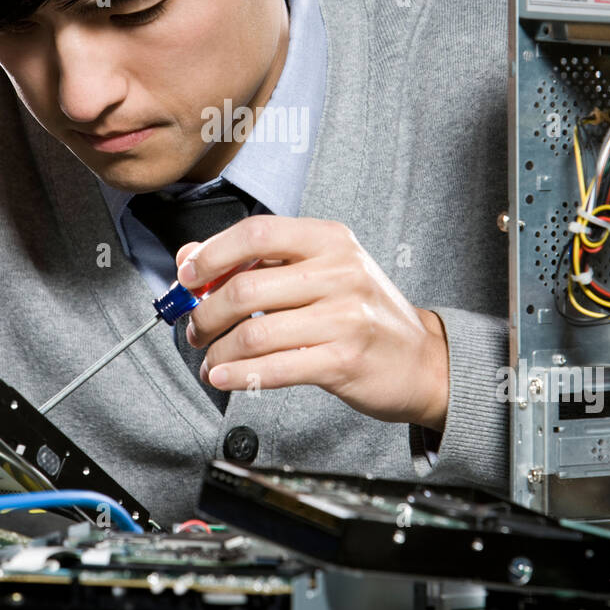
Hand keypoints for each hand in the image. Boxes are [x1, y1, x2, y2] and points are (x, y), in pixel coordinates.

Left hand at [175, 217, 449, 430]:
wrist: (421, 359)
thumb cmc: (364, 312)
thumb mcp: (319, 270)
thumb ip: (257, 260)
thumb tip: (190, 258)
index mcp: (330, 240)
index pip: (256, 233)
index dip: (212, 255)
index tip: (188, 276)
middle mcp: (340, 272)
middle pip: (246, 288)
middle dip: (206, 312)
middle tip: (195, 327)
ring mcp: (344, 317)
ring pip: (254, 334)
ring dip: (217, 350)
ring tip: (210, 356)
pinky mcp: (343, 360)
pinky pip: (273, 368)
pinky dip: (237, 375)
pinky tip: (223, 376)